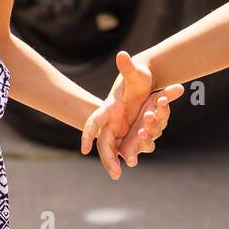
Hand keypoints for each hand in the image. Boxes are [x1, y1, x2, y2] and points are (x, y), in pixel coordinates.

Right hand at [80, 51, 184, 179]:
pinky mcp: (128, 133)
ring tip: (116, 172)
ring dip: (114, 160)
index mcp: (109, 108)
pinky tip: (131, 161)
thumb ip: (128, 67)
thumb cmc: (137, 77)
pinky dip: (126, 155)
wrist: (144, 83)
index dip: (88, 133)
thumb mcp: (136, 73)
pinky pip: (125, 147)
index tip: (84, 148)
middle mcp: (111, 121)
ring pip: (113, 148)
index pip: (95, 121)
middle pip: (104, 142)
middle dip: (106, 157)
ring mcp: (119, 129)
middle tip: (113, 173)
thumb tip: (122, 54)